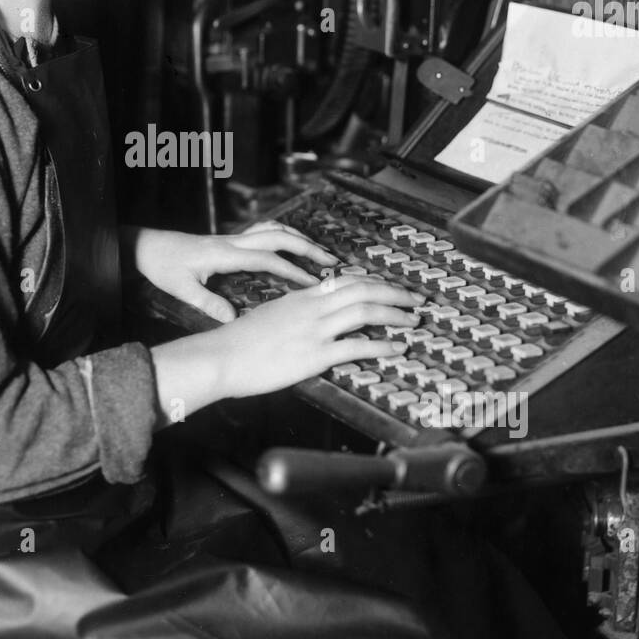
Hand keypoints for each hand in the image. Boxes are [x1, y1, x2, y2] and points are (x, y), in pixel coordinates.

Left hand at [121, 221, 338, 322]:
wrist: (147, 245)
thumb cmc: (162, 266)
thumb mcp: (181, 288)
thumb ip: (206, 303)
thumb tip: (231, 319)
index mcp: (224, 254)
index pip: (267, 259)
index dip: (292, 270)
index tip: (313, 283)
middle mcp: (232, 242)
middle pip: (278, 237)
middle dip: (307, 247)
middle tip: (331, 261)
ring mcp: (232, 238)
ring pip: (273, 229)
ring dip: (298, 238)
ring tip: (319, 252)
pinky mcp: (230, 239)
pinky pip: (263, 231)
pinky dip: (283, 235)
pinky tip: (292, 245)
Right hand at [209, 273, 423, 400]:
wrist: (222, 357)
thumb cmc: (239, 342)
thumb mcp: (269, 315)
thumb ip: (293, 313)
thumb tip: (308, 318)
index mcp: (301, 297)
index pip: (346, 281)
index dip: (373, 283)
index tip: (389, 288)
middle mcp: (312, 308)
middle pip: (364, 289)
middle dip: (395, 293)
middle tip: (415, 300)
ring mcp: (315, 330)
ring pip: (366, 311)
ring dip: (396, 314)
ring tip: (413, 321)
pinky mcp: (316, 355)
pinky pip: (358, 346)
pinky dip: (383, 346)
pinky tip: (397, 348)